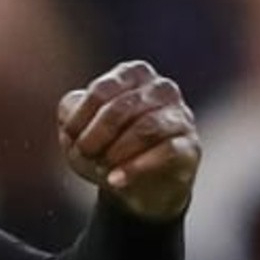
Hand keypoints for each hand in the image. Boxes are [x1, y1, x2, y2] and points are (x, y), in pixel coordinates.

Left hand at [57, 61, 199, 222]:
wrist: (133, 186)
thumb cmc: (105, 147)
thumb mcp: (78, 129)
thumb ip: (70, 111)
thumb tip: (72, 108)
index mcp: (133, 74)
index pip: (101, 91)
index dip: (80, 120)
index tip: (72, 139)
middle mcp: (161, 88)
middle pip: (121, 108)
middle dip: (96, 137)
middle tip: (85, 155)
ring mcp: (181, 115)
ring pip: (147, 127)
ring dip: (116, 152)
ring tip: (102, 167)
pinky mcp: (190, 145)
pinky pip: (167, 151)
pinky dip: (136, 168)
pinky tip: (115, 180)